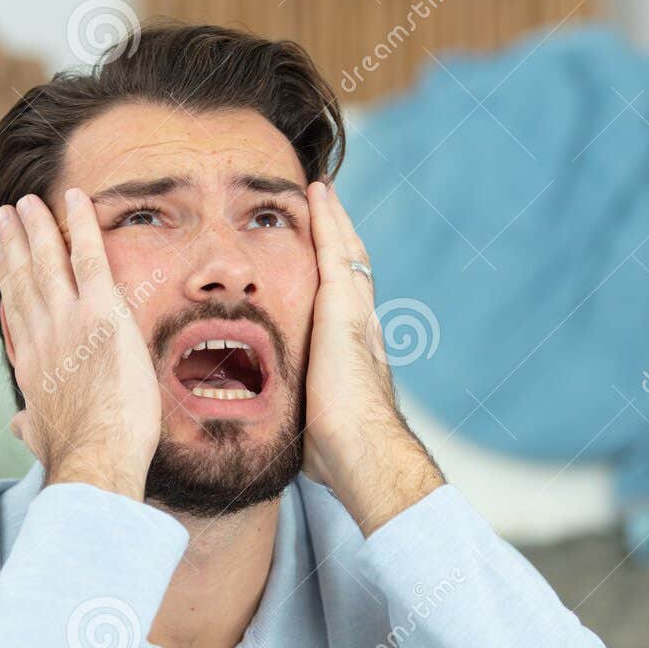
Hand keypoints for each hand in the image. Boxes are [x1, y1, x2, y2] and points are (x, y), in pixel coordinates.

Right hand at [0, 188, 159, 500]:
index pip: (16, 310)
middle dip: (13, 242)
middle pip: (23, 277)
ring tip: (27, 202)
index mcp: (31, 363)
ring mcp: (67, 319)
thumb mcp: (41, 436)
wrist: (94, 457)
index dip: (6, 278)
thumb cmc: (75, 453)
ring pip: (47, 260)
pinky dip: (80, 224)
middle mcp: (41, 334)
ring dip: (36, 227)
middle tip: (5, 215)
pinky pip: (88, 256)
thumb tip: (18, 426)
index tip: (0, 255)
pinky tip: (75, 197)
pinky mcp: (99, 312)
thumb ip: (30, 423)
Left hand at [302, 181, 442, 535]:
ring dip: (334, 221)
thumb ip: (305, 418)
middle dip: (338, 241)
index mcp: (353, 355)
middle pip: (350, 272)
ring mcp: (356, 315)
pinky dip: (327, 220)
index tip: (324, 260)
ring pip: (346, 254)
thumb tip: (286, 440)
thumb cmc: (338, 455)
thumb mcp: (315, 427)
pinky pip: (333, 250)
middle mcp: (362, 327)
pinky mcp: (343, 308)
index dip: (335, 280)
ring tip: (321, 192)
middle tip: (325, 209)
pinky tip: (316, 194)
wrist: (361, 452)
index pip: (343, 307)